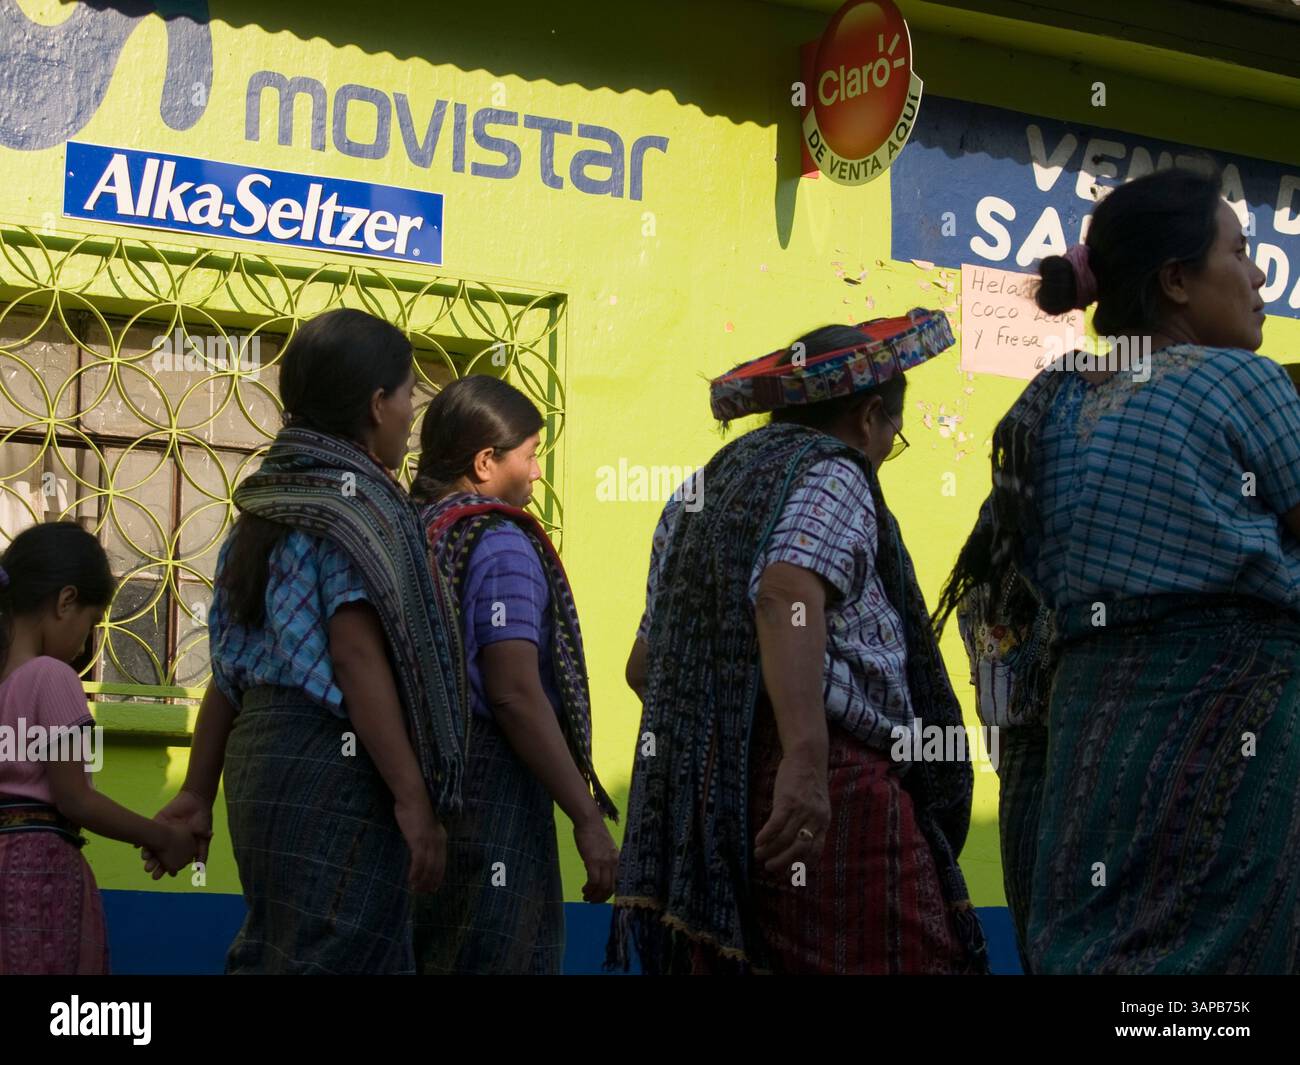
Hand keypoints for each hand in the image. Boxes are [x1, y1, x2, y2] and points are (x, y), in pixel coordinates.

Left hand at [143, 788, 212, 880]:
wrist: (196, 800)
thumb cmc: (202, 819)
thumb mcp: (204, 838)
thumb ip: (202, 853)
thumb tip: (200, 870)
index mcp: (179, 847)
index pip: (170, 861)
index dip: (167, 869)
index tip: (163, 875)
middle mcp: (169, 842)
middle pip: (159, 856)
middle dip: (154, 864)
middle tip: (149, 870)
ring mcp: (162, 832)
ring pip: (152, 846)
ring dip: (147, 853)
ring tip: (145, 858)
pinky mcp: (157, 822)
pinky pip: (147, 831)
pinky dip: (141, 839)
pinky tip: (136, 845)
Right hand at [394, 792, 445, 893]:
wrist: (414, 796)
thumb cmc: (416, 808)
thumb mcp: (424, 824)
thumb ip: (424, 835)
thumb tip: (420, 845)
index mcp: (441, 837)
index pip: (442, 862)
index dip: (438, 876)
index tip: (434, 887)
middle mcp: (438, 842)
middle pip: (436, 867)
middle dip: (431, 882)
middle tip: (424, 892)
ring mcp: (429, 842)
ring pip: (428, 867)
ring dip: (422, 880)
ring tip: (415, 889)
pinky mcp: (418, 841)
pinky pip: (418, 862)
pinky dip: (415, 873)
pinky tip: (411, 880)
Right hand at [573, 811, 618, 902]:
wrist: (589, 821)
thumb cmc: (595, 832)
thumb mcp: (606, 848)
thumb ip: (607, 860)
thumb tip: (603, 873)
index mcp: (618, 860)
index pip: (618, 882)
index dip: (609, 894)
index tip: (601, 898)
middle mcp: (614, 862)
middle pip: (610, 888)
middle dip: (601, 898)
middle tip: (591, 901)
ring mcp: (604, 861)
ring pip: (602, 887)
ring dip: (593, 895)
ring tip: (585, 896)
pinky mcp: (593, 860)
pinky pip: (593, 881)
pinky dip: (588, 888)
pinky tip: (583, 889)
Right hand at [753, 754, 829, 874]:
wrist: (807, 756)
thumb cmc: (809, 781)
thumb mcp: (818, 804)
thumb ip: (812, 823)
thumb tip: (798, 842)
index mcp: (824, 821)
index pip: (815, 850)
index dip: (802, 866)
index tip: (790, 876)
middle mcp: (815, 818)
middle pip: (798, 848)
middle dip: (783, 862)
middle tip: (770, 869)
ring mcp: (801, 809)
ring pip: (784, 838)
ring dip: (770, 850)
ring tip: (759, 855)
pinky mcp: (787, 800)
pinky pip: (775, 824)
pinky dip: (765, 835)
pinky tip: (758, 841)